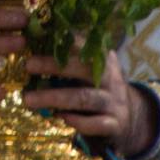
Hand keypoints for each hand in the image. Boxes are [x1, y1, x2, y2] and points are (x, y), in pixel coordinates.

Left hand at [23, 43, 157, 156]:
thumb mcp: (92, 74)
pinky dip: (79, 122)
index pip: (85, 46)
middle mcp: (110, 80)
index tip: (41, 34)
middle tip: (28, 65)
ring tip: (29, 99)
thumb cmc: (100, 92)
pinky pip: (96, 123)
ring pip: (83, 98)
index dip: (65, 40)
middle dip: (54, 66)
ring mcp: (113, 103)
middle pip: (83, 69)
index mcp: (103, 62)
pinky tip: (61, 118)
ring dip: (54, 98)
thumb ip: (73, 60)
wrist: (132, 122)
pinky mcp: (114, 125)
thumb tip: (40, 38)